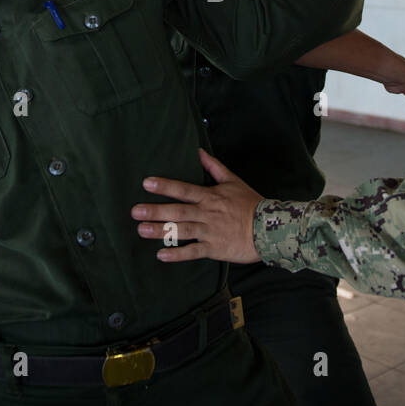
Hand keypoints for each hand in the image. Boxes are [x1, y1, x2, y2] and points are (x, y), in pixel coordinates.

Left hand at [132, 149, 262, 263]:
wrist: (269, 228)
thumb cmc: (250, 203)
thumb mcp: (233, 181)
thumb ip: (214, 167)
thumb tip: (199, 151)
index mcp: (210, 196)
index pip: (184, 190)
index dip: (165, 186)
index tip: (146, 183)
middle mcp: (207, 213)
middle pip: (178, 211)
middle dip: (156, 211)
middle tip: (135, 211)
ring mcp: (210, 231)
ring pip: (182, 231)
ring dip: (161, 231)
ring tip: (141, 230)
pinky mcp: (215, 249)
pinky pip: (193, 252)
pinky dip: (178, 254)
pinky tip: (161, 255)